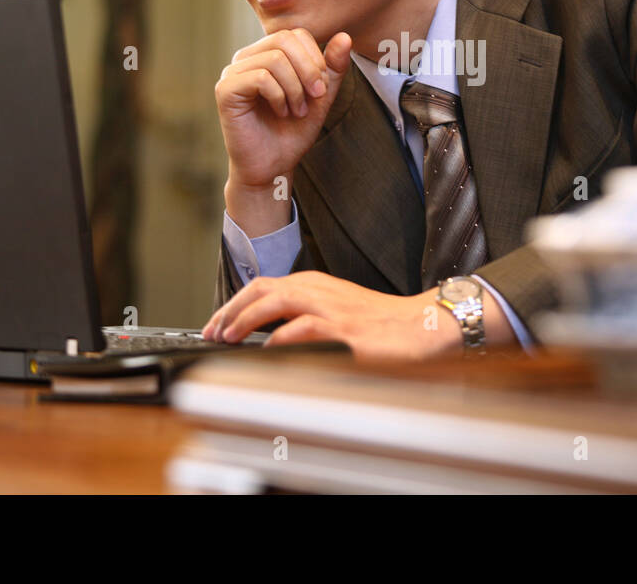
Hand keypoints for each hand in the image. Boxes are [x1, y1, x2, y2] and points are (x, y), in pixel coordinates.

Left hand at [201, 272, 462, 362]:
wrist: (424, 325)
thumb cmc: (384, 323)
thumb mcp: (339, 312)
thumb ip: (306, 317)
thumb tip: (269, 338)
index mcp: (316, 285)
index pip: (263, 286)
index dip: (234, 304)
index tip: (215, 324)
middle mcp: (320, 291)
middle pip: (262, 288)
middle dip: (231, 308)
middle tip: (212, 331)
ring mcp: (332, 309)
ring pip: (277, 301)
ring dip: (247, 318)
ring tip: (228, 336)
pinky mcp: (346, 330)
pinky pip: (305, 328)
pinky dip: (281, 338)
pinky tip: (267, 352)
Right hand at [216, 29, 350, 234]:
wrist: (273, 166)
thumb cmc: (293, 131)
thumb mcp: (321, 96)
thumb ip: (332, 68)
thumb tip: (345, 36)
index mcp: (266, 54)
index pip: (295, 34)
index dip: (316, 58)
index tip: (321, 89)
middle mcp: (246, 58)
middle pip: (284, 40)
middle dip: (309, 70)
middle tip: (315, 97)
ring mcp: (233, 72)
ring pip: (274, 59)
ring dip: (295, 88)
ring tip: (296, 111)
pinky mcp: (225, 90)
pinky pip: (260, 77)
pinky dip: (279, 96)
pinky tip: (281, 112)